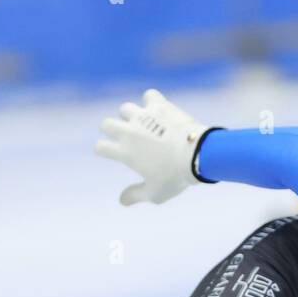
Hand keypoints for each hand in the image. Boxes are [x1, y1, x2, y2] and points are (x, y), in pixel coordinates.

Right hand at [95, 88, 210, 204]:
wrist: (197, 155)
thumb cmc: (175, 178)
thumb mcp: (154, 193)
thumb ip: (135, 196)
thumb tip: (121, 201)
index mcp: (124, 152)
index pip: (100, 147)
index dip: (104, 150)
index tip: (113, 153)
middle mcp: (129, 132)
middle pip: (106, 124)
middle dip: (111, 130)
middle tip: (124, 137)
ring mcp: (144, 117)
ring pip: (125, 108)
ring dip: (130, 116)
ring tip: (142, 124)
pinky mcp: (159, 105)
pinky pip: (149, 95)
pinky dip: (152, 102)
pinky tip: (158, 110)